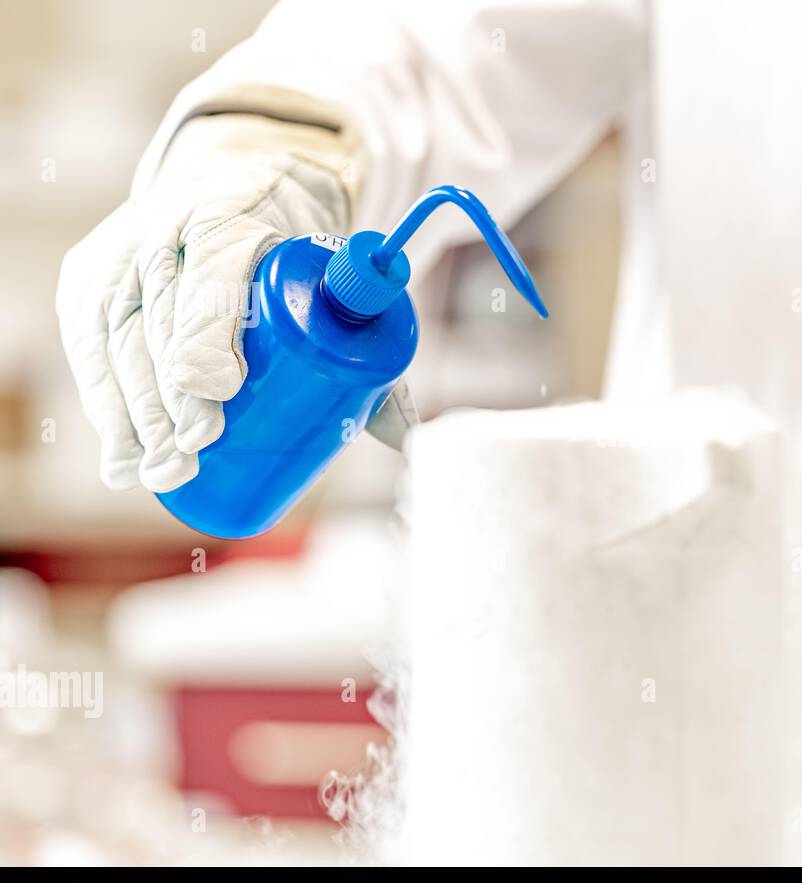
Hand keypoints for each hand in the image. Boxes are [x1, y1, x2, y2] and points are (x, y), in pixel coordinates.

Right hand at [56, 114, 420, 492]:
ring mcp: (120, 248)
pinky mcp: (89, 275)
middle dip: (169, 395)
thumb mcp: (330, 266)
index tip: (220, 392)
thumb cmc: (291, 243)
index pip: (211, 273)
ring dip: (133, 414)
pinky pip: (88, 345)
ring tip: (160, 471)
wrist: (232, 179)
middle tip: (193, 451)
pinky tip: (120, 455)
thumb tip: (399, 434)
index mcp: (236, 213)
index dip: (208, 334)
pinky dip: (105, 405)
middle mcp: (167, 224)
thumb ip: (362, 337)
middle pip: (156, 316)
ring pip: (114, 337)